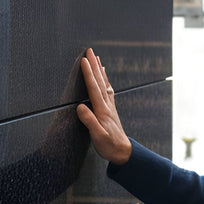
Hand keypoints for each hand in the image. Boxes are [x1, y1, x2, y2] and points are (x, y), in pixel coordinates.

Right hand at [76, 48, 132, 164]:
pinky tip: (104, 77)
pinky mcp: (111, 110)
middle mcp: (107, 105)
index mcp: (102, 110)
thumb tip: (80, 107)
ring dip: (100, 70)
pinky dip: (105, 80)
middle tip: (90, 51)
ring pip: (104, 83)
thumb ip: (89, 121)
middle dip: (94, 65)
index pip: (93, 88)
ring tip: (97, 58)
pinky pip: (107, 90)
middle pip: (100, 81)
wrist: (123, 152)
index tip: (84, 60)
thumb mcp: (97, 137)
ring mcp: (110, 107)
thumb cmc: (109, 146)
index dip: (88, 74)